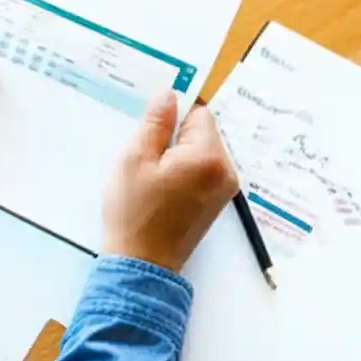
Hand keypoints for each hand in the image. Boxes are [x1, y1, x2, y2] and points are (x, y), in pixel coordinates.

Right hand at [102, 90, 238, 271]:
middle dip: (176, 137)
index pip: (199, 113)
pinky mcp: (218, 201)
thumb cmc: (135, 214)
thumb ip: (156, 122)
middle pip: (204, 132)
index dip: (174, 115)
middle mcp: (226, 171)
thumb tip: (169, 94)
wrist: (142, 265)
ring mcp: (225, 188)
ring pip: (202, 151)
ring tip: (154, 176)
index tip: (153, 126)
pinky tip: (163, 187)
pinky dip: (185, 171)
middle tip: (148, 157)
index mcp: (209, 157)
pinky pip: (204, 170)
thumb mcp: (135, 159)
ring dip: (179, 154)